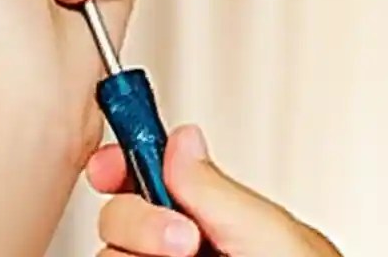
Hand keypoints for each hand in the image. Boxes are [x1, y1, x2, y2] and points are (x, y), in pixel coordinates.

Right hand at [87, 125, 341, 256]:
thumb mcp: (275, 240)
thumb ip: (221, 191)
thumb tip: (182, 142)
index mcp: (221, 222)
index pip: (152, 176)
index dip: (123, 164)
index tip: (112, 168)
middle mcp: (188, 253)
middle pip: (119, 217)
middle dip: (138, 220)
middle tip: (182, 240)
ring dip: (136, 256)